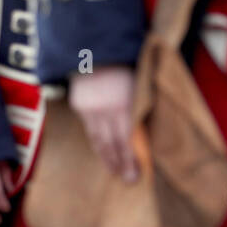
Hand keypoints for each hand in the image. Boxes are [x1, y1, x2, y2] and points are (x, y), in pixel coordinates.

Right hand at [68, 65, 138, 181]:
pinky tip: (102, 152)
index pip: (127, 140)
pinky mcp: (79, 106)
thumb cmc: (124, 63)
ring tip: (114, 171)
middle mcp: (104, 111)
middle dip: (119, 164)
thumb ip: (141, 106)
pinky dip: (96, 143)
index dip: (130, 159)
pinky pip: (89, 130)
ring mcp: (89, 110)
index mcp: (123, 104)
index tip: (136, 174)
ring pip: (98, 140)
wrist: (93, 46)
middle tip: (128, 180)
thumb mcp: (138, 83)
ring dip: (106, 158)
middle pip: (111, 145)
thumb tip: (147, 130)